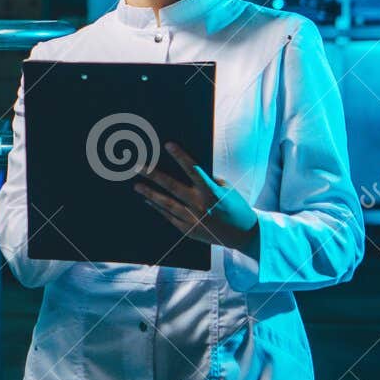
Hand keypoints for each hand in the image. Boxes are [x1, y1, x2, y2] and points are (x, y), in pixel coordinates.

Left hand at [133, 141, 260, 253]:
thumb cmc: (234, 207)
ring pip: (166, 203)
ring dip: (149, 193)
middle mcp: (200, 205)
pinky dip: (157, 207)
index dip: (181, 156)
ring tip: (136, 185)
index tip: (168, 145)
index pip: (193, 170)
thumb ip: (208, 180)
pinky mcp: (188, 231)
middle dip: (153, 175)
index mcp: (212, 192)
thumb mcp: (226, 189)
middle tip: (137, 167)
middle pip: (172, 186)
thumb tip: (188, 170)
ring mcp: (193, 219)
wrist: (243, 235)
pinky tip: (148, 200)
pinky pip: (169, 216)